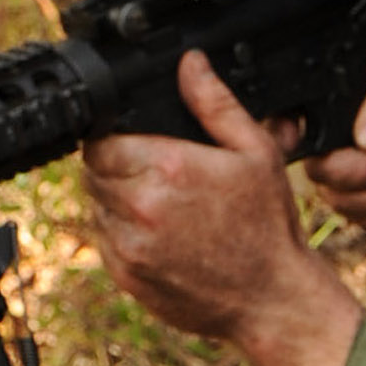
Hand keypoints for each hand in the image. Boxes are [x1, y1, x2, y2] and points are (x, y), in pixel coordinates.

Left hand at [82, 50, 310, 339]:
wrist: (271, 301)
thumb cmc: (268, 228)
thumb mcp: (256, 154)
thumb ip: (215, 104)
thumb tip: (190, 64)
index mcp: (168, 167)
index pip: (102, 139)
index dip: (117, 139)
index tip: (139, 145)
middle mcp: (140, 206)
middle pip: (94, 171)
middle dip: (118, 168)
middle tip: (156, 176)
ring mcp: (129, 245)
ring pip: (98, 206)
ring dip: (119, 202)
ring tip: (164, 210)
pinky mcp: (126, 276)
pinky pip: (107, 243)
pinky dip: (125, 236)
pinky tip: (163, 239)